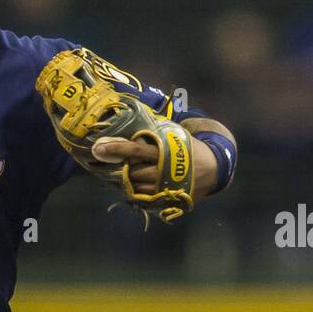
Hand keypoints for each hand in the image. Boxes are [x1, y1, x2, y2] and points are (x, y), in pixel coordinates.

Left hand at [91, 134, 217, 200]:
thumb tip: (131, 114)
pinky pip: (142, 197)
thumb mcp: (174, 135)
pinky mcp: (166, 198)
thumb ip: (154, 130)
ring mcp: (164, 186)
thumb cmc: (188, 147)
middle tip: (115, 163)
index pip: (135, 150)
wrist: (213, 168)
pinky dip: (135, 191)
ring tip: (125, 173)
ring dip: (127, 180)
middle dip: (122, 168)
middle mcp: (162, 170)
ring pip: (135, 186)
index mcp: (164, 150)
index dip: (116, 149)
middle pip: (132, 171)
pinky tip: (135, 184)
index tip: (98, 148)